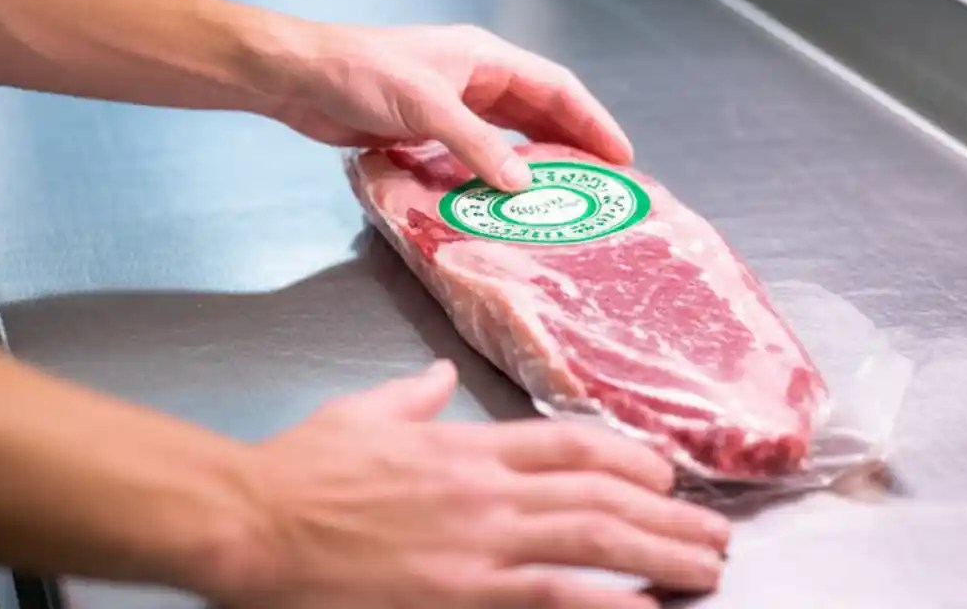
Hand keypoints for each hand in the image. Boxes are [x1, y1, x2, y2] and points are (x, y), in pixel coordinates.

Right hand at [198, 360, 728, 608]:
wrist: (252, 522)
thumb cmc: (300, 469)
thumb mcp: (361, 414)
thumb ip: (412, 397)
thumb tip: (440, 379)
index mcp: (463, 444)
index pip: (566, 444)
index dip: (626, 457)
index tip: (663, 473)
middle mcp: (485, 489)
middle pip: (598, 494)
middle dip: (666, 514)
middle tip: (713, 533)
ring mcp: (477, 544)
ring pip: (591, 542)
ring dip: (659, 554)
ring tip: (706, 568)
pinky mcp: (461, 594)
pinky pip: (551, 597)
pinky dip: (605, 603)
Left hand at [265, 22, 633, 191]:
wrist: (302, 80)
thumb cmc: (362, 74)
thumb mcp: (427, 106)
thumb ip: (478, 146)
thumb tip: (523, 184)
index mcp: (485, 58)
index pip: (556, 87)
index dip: (592, 120)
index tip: (619, 155)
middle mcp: (474, 79)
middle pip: (538, 111)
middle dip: (572, 143)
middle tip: (600, 182)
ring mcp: (450, 105)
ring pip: (507, 135)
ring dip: (534, 162)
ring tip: (562, 196)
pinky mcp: (425, 131)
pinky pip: (473, 154)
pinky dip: (492, 174)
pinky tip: (502, 198)